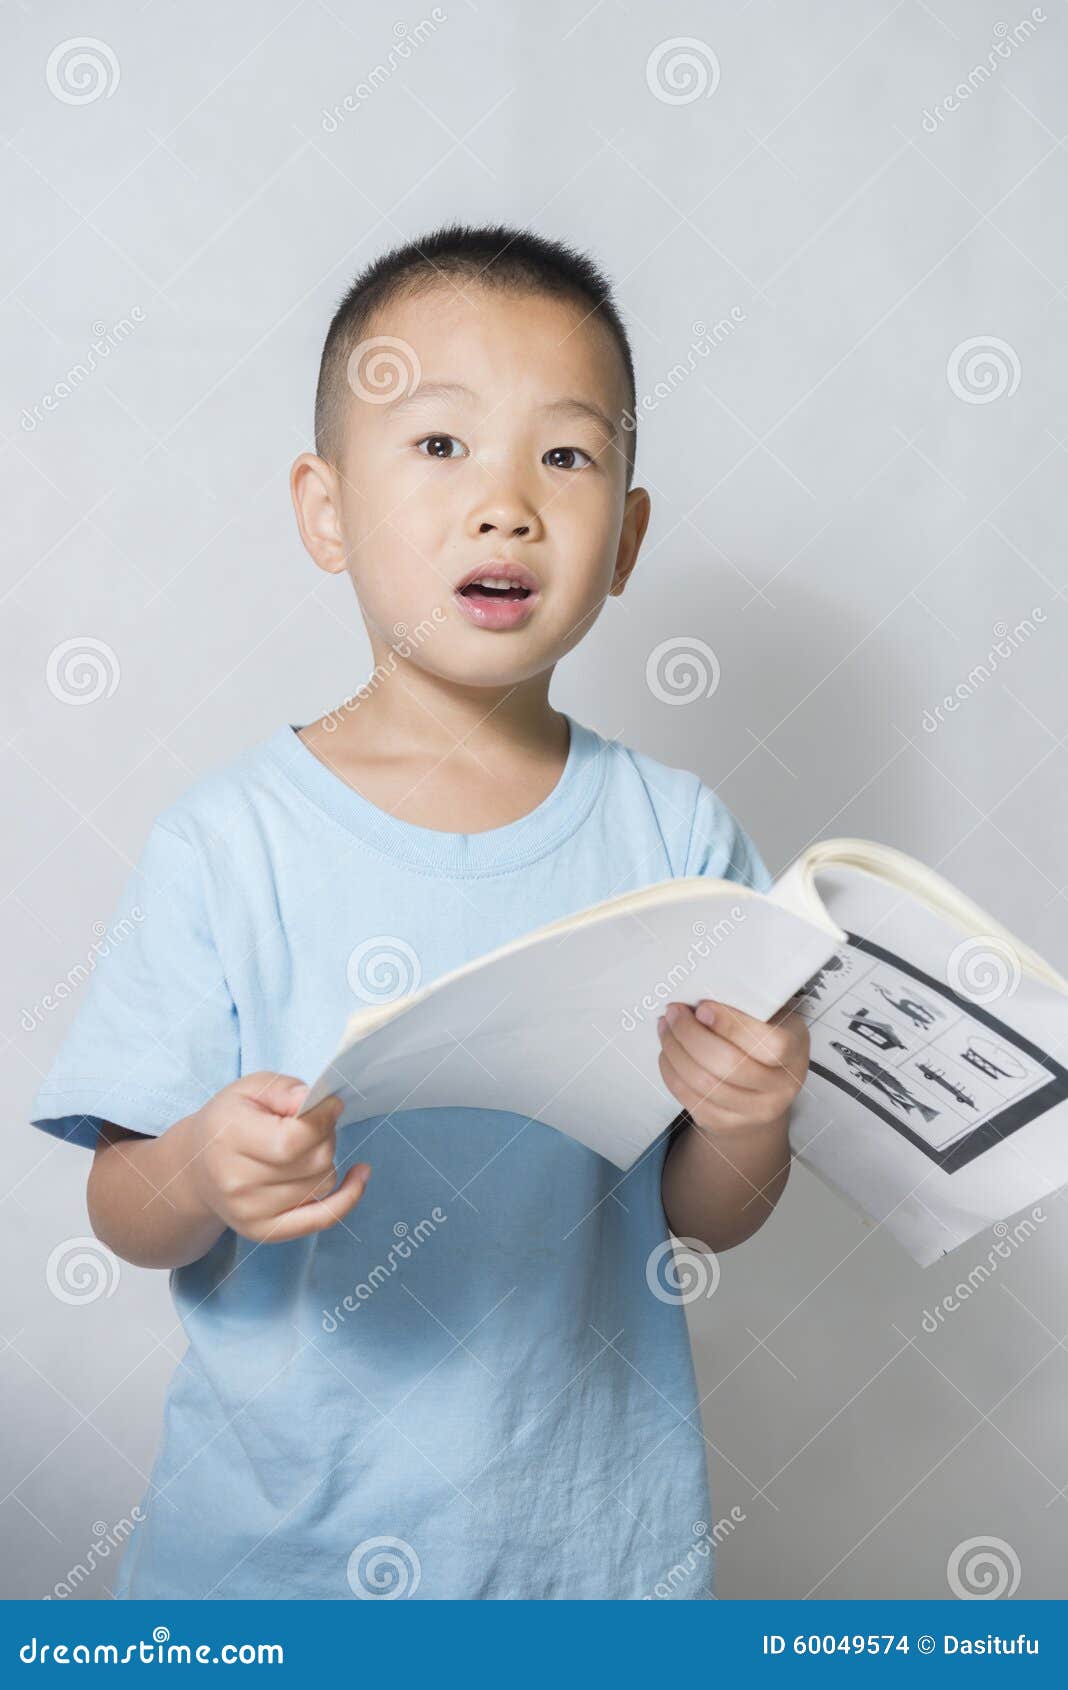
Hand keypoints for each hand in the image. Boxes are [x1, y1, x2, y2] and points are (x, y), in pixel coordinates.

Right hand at [185, 1072, 370, 1242]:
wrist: (197, 1168)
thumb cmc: (229, 1122)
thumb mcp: (250, 1089)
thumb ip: (283, 1089)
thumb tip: (311, 1101)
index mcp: (229, 1138)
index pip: (293, 1139)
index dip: (322, 1119)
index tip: (331, 1104)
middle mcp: (237, 1182)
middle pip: (314, 1160)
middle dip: (325, 1135)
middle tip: (314, 1122)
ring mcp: (250, 1212)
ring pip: (323, 1182)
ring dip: (326, 1159)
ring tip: (306, 1146)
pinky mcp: (265, 1231)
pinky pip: (323, 1218)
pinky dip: (349, 1197)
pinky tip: (360, 1175)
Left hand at [656, 997, 809, 1135]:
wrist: (762, 1095)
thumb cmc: (761, 1045)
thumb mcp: (769, 1022)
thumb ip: (747, 1010)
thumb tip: (700, 997)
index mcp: (795, 1053)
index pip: (769, 1043)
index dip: (732, 1025)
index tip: (703, 1007)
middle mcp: (780, 1089)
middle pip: (729, 1065)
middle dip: (691, 1035)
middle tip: (673, 1012)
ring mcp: (754, 1112)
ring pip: (705, 1084)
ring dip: (675, 1051)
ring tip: (666, 1028)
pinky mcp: (726, 1125)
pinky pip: (691, 1099)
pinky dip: (672, 1072)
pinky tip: (668, 1053)